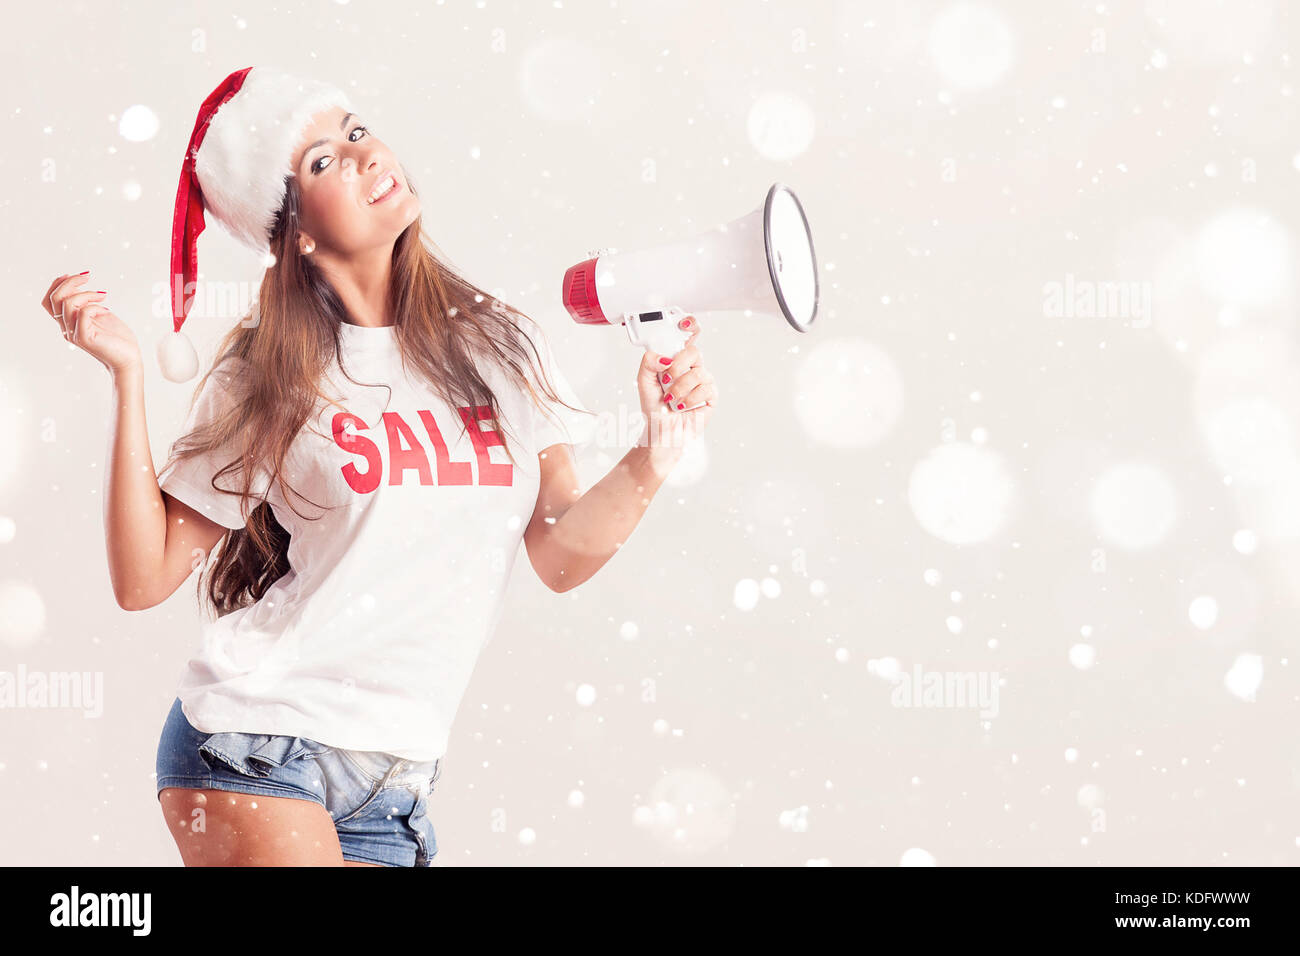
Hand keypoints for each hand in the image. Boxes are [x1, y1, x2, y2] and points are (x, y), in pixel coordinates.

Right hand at [41, 271, 141, 375]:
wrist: (129, 359)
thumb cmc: (117, 338)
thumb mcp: (99, 314)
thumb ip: (86, 303)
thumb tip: (78, 285)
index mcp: (68, 322)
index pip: (49, 301)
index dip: (57, 284)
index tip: (75, 275)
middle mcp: (66, 328)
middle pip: (54, 299)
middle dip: (70, 282)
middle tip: (88, 277)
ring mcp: (74, 334)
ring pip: (67, 304)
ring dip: (86, 294)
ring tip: (103, 296)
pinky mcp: (84, 338)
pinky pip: (82, 313)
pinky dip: (94, 307)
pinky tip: (107, 311)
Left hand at [635, 315, 716, 455]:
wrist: (662, 430)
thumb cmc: (654, 407)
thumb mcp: (643, 381)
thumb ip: (648, 363)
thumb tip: (664, 358)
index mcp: (677, 359)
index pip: (688, 335)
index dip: (690, 324)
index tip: (683, 323)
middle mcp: (692, 367)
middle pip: (695, 351)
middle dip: (678, 366)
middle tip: (667, 379)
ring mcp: (703, 381)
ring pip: (698, 373)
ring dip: (680, 388)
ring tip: (671, 399)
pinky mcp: (711, 396)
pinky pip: (706, 389)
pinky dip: (690, 399)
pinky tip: (683, 406)